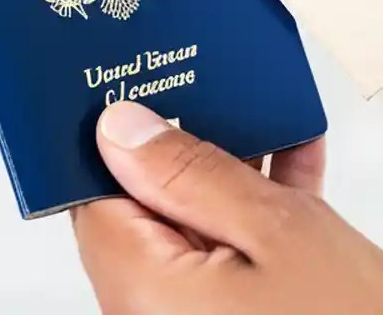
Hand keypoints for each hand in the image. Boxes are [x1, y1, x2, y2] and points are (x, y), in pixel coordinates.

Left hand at [71, 101, 382, 314]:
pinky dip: (252, 220)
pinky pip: (221, 262)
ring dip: (225, 182)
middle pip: (141, 212)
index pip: (92, 193)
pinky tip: (290, 174)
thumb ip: (194, 174)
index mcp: (144, 290)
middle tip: (218, 98)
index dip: (117, 135)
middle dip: (179, 154)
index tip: (148, 90)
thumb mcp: (282, 231)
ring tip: (266, 128)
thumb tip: (125, 129)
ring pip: (186, 233)